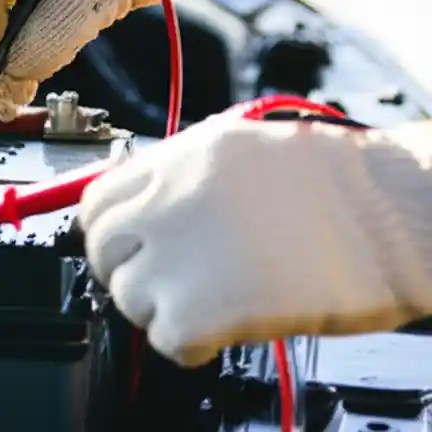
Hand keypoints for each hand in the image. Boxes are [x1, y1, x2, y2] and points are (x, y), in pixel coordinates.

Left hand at [79, 114, 431, 367]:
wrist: (400, 213)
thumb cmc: (344, 188)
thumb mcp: (241, 154)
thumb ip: (183, 180)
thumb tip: (145, 212)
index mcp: (177, 160)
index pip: (96, 203)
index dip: (111, 234)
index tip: (129, 250)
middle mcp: (167, 201)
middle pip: (105, 252)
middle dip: (130, 274)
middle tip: (171, 286)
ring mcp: (179, 253)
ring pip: (130, 299)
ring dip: (163, 310)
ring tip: (214, 303)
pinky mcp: (203, 306)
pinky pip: (166, 339)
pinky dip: (191, 344)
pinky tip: (226, 329)